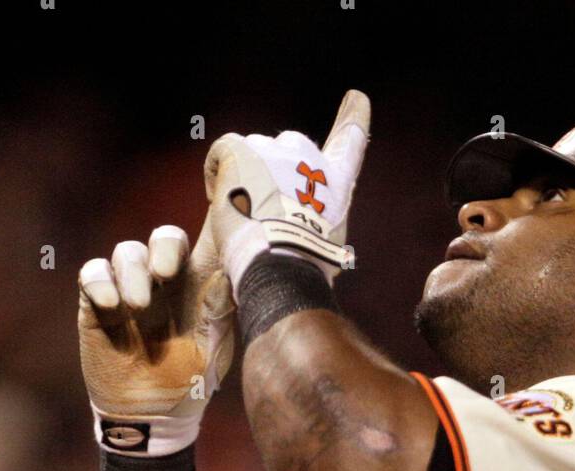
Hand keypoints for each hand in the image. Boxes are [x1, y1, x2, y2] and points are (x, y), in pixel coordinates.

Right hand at [78, 218, 234, 455]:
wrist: (153, 416)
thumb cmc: (192, 380)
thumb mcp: (216, 343)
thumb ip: (224, 302)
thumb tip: (241, 263)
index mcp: (202, 284)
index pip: (208, 237)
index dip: (215, 209)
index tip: (221, 184)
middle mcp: (166, 280)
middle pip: (164, 238)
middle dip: (164, 250)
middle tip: (167, 274)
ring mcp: (131, 289)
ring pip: (127, 252)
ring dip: (133, 276)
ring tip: (139, 309)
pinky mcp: (98, 303)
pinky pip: (94, 274)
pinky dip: (103, 285)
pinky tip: (114, 309)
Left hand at [204, 89, 370, 296]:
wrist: (280, 265)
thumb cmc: (302, 269)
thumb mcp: (328, 248)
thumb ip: (319, 227)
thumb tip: (305, 238)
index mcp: (337, 184)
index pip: (350, 142)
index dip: (353, 119)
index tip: (357, 98)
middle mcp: (310, 159)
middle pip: (288, 148)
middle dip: (274, 172)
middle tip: (264, 210)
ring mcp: (275, 150)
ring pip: (253, 153)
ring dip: (245, 178)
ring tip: (244, 215)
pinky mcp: (242, 150)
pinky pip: (222, 153)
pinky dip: (217, 175)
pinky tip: (223, 202)